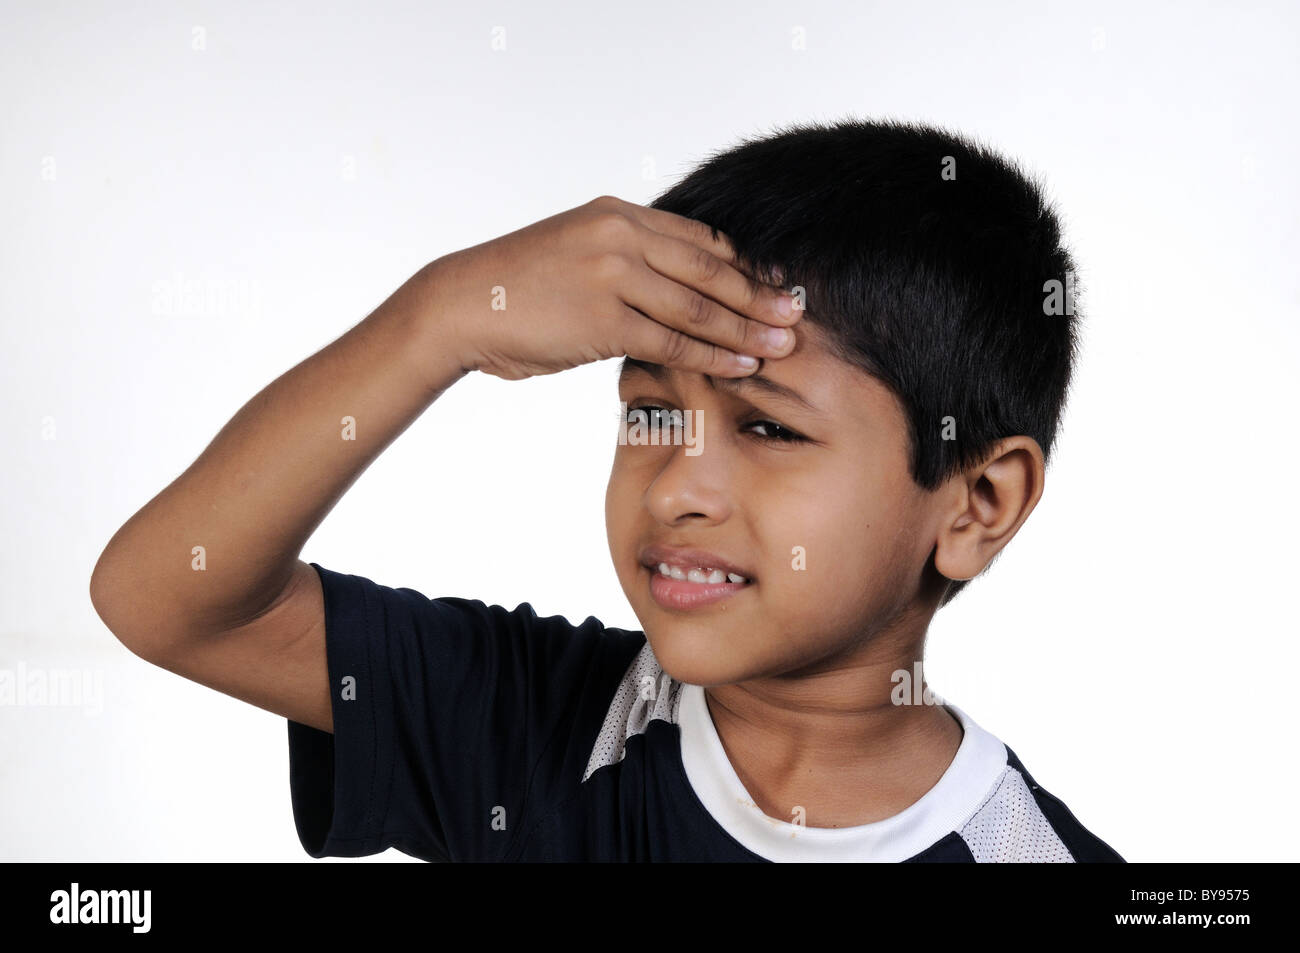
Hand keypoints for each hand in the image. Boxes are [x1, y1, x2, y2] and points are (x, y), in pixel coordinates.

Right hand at [426, 195, 799, 380]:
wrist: (460, 305)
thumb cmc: (518, 289)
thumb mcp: (576, 251)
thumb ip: (625, 259)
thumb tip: (671, 286)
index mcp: (619, 215)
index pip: (701, 240)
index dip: (746, 266)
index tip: (778, 285)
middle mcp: (621, 236)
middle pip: (712, 269)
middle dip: (762, 295)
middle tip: (800, 315)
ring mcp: (613, 274)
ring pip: (700, 306)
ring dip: (749, 329)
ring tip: (786, 346)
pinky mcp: (603, 318)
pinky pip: (673, 340)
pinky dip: (713, 355)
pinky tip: (743, 365)